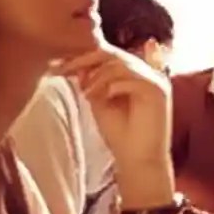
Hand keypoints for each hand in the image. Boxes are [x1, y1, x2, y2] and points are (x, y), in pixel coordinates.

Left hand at [57, 46, 170, 172]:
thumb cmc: (121, 134)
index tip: (55, 66)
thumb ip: (92, 82)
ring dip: (97, 77)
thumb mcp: (100, 102)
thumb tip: (79, 66)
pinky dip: (112, 85)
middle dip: (84, 61)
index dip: (82, 57)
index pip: (108, 55)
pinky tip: (100, 98)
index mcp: (135, 74)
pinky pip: (132, 78)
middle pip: (113, 53)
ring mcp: (155, 81)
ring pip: (120, 64)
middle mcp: (148, 73)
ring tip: (86, 94)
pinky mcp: (159, 92)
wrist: (138, 161)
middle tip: (62, 71)